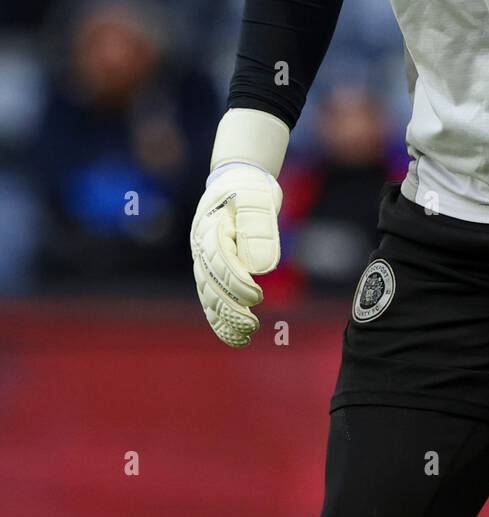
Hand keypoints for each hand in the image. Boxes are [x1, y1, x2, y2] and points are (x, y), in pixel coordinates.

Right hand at [190, 164, 281, 347]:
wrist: (236, 179)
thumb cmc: (249, 188)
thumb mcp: (258, 200)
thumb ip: (258, 229)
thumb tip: (259, 267)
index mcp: (210, 228)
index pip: (221, 261)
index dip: (237, 281)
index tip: (257, 297)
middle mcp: (201, 247)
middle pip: (211, 284)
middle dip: (230, 308)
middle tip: (252, 326)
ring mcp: (203, 259)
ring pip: (208, 295)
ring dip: (224, 319)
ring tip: (244, 337)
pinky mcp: (210, 269)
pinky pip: (211, 297)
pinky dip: (220, 318)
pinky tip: (234, 335)